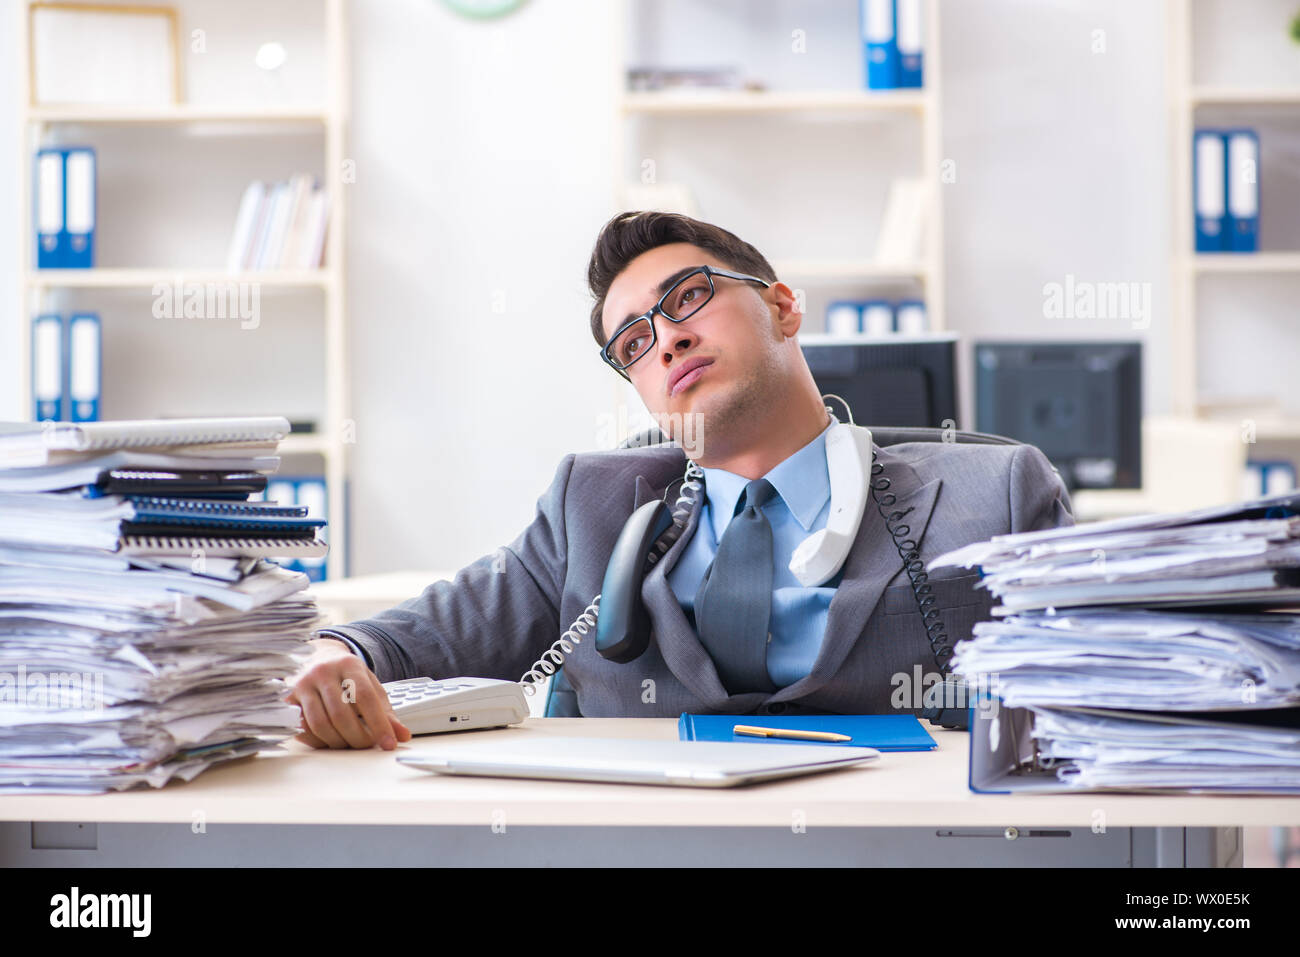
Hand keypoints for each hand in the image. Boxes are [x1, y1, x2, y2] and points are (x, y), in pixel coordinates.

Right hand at [287, 637, 411, 749]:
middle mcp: (322, 672)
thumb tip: (402, 735)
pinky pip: (303, 729)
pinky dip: (320, 741)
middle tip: (368, 745)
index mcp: (348, 664)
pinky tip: (330, 740)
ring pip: (320, 724)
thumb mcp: (369, 685)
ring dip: (338, 742)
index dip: (379, 723)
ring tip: (350, 743)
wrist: (314, 657)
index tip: (389, 743)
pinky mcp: (287, 700)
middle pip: (341, 714)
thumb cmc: (345, 675)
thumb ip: (385, 711)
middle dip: (358, 737)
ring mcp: (302, 685)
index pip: (365, 697)